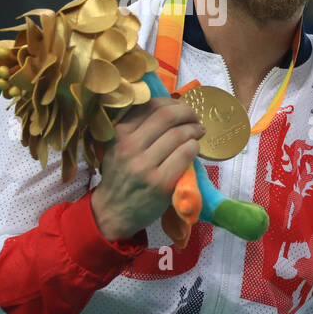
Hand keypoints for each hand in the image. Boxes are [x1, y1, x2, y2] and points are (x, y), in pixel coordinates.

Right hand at [90, 97, 205, 240]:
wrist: (113, 211)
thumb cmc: (120, 175)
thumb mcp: (118, 146)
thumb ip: (136, 127)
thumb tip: (169, 107)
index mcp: (119, 133)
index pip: (151, 106)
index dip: (173, 103)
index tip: (182, 107)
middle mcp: (129, 146)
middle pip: (167, 116)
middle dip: (188, 112)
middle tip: (196, 118)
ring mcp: (145, 165)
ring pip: (179, 134)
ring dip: (195, 130)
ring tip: (199, 131)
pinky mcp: (160, 182)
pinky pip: (185, 154)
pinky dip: (195, 147)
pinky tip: (195, 149)